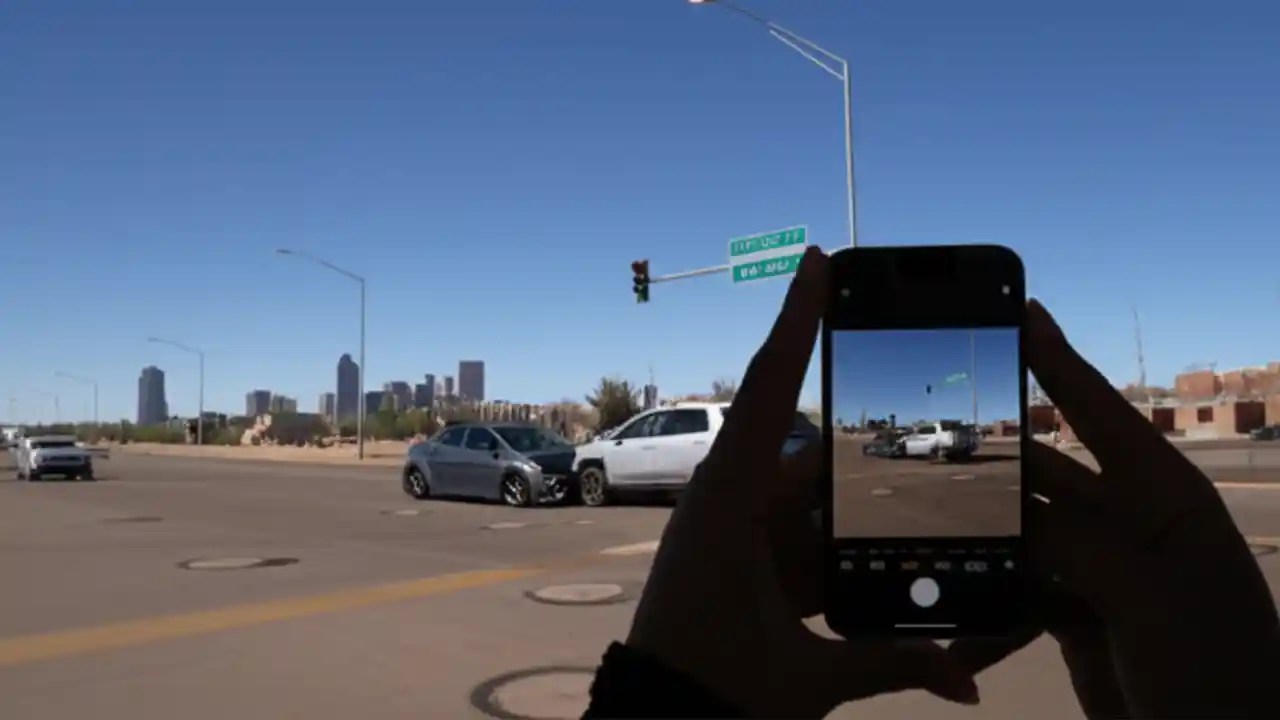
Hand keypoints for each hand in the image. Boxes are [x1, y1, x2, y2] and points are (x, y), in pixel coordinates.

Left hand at [623, 247, 979, 717]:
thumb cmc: (708, 686)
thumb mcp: (802, 679)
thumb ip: (889, 665)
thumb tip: (969, 675)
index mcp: (731, 502)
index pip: (771, 394)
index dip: (798, 324)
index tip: (818, 261)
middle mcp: (735, 501)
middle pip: (821, 454)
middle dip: (878, 453)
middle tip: (931, 433)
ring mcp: (742, 528)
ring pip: (820, 497)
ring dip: (864, 505)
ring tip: (936, 503)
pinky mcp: (749, 556)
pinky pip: (806, 530)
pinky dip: (845, 540)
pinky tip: (893, 550)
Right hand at [963, 300, 1279, 718]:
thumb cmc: (1217, 665)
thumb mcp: (1150, 594)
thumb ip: (1072, 544)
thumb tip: (1007, 521)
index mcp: (1163, 497)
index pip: (1099, 411)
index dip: (1057, 360)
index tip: (1021, 309)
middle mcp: (1128, 524)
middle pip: (1042, 473)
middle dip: (986, 461)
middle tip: (923, 442)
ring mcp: (1100, 573)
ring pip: (1019, 535)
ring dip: (976, 539)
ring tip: (917, 530)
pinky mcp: (1077, 619)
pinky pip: (1016, 592)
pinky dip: (984, 604)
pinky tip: (949, 623)